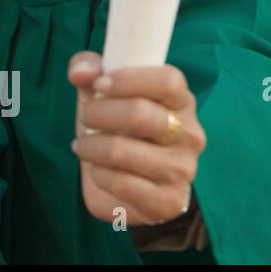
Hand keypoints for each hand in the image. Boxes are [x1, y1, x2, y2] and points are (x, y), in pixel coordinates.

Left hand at [68, 51, 204, 226]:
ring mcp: (182, 170)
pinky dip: (98, 174)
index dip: (128, 79)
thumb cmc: (116, 129)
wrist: (125, 187)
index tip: (99, 84)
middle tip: (86, 118)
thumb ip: (89, 69)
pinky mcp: (168, 202)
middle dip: (97, 113)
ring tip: (85, 146)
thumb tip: (80, 72)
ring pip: (122, 151)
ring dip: (90, 146)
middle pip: (140, 114)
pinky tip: (98, 170)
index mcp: (180, 102)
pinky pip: (121, 183)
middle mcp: (190, 135)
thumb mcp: (101, 94)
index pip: (168, 81)